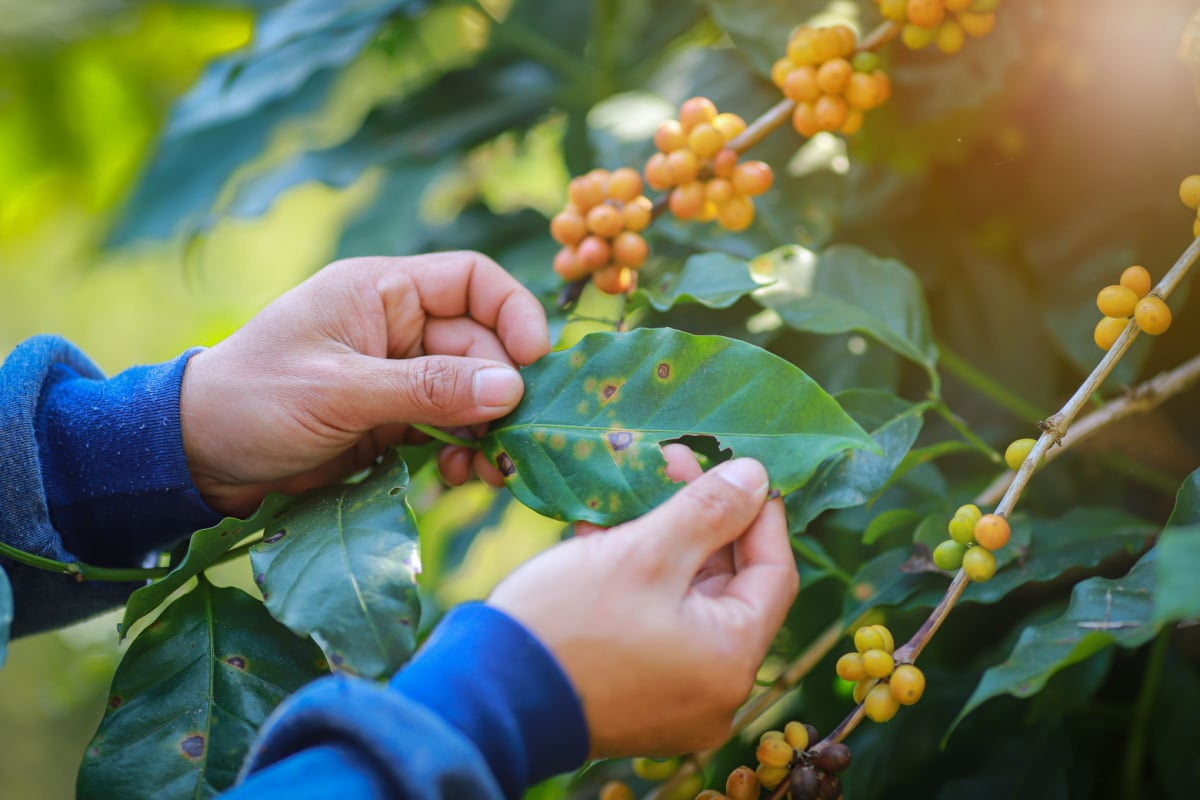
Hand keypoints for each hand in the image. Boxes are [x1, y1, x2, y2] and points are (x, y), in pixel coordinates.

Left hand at [180, 253, 549, 517]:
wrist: (195, 458)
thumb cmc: (254, 400)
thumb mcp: (340, 391)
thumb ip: (427, 388)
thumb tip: (511, 387)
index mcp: (382, 292)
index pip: (474, 280)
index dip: (513, 313)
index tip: (535, 361)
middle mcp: (398, 329)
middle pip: (483, 346)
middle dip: (503, 391)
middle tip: (514, 437)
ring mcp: (399, 378)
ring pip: (473, 394)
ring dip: (489, 430)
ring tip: (491, 469)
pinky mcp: (394, 422)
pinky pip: (450, 430)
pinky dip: (464, 452)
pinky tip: (460, 476)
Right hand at [487, 446, 798, 756]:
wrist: (485, 696)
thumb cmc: (568, 623)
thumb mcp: (644, 552)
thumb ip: (708, 510)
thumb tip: (756, 476)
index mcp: (731, 660)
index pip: (774, 573)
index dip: (759, 514)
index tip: (738, 469)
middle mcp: (715, 690)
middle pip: (727, 587)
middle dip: (699, 522)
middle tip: (670, 467)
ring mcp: (675, 700)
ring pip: (686, 603)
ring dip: (663, 545)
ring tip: (627, 495)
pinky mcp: (636, 699)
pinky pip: (656, 628)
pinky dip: (639, 583)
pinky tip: (603, 536)